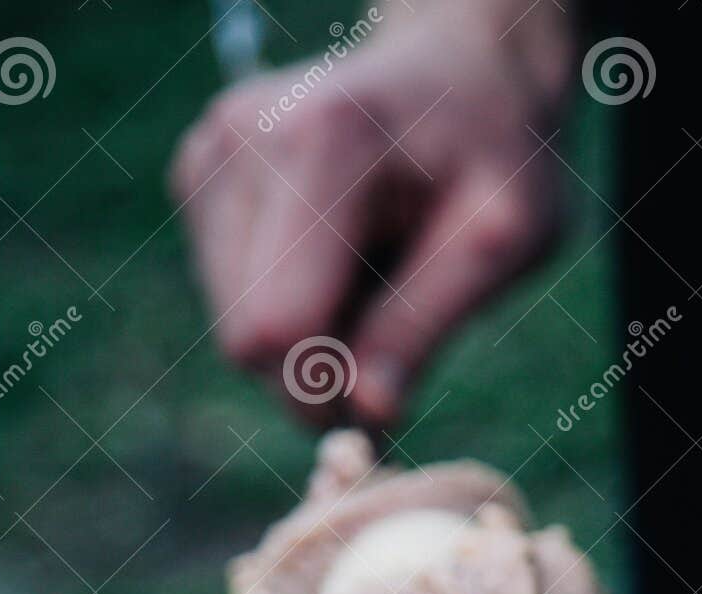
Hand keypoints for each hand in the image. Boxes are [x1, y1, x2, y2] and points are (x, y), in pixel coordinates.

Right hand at [169, 1, 571, 424]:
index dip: (325, 389)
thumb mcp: (502, 239)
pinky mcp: (200, 173)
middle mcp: (246, 138)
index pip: (277, 327)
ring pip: (232, 326)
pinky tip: (337, 255)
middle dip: (317, 367)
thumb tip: (367, 414)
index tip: (384, 394)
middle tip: (392, 328)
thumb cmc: (495, 153)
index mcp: (324, 143)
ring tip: (371, 274)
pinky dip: (286, 301)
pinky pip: (228, 294)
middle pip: (246, 337)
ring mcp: (212, 152)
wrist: (458, 70)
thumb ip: (427, 325)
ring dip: (306, 336)